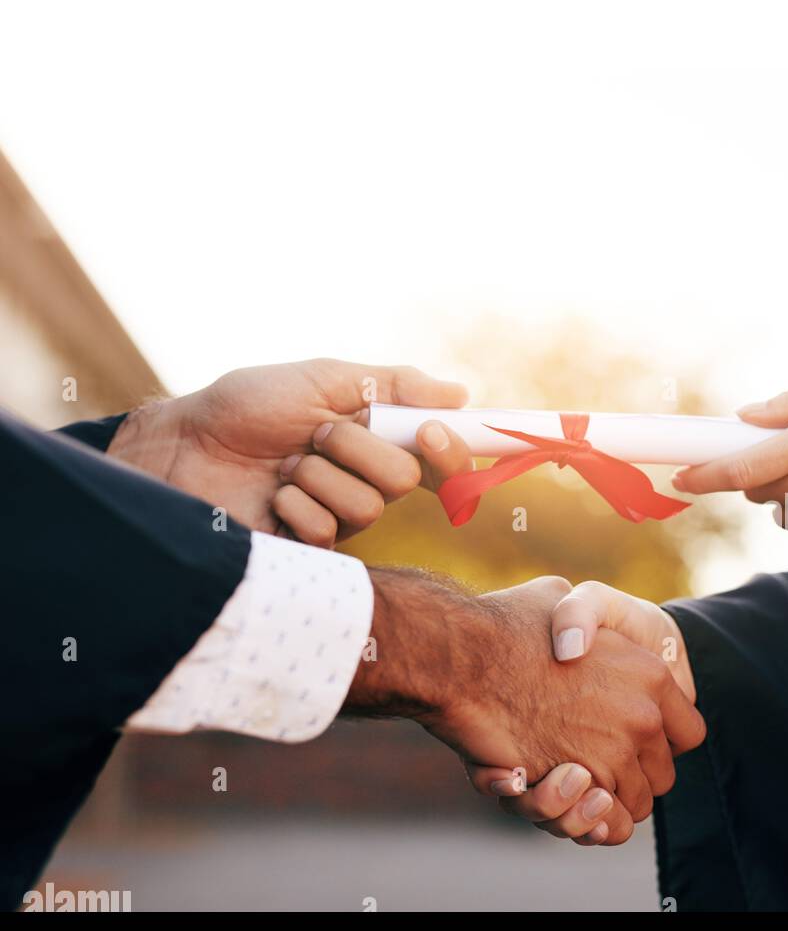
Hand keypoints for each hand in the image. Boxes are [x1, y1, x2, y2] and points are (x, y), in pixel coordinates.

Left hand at [109, 360, 466, 543]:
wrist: (184, 443)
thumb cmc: (247, 406)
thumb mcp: (322, 379)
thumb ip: (392, 384)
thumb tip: (460, 393)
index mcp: (375, 439)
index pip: (440, 458)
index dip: (452, 451)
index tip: (432, 433)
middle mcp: (363, 480)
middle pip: (407, 479)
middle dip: (359, 447)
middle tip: (317, 433)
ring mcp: (335, 517)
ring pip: (367, 507)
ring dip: (319, 475)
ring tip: (284, 465)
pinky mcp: (304, 551)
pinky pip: (327, 534)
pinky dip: (294, 506)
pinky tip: (270, 497)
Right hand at [347, 568, 705, 832]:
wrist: (463, 656)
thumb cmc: (504, 623)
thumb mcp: (558, 598)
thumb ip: (580, 616)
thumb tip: (576, 628)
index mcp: (650, 670)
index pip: (688, 730)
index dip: (660, 738)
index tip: (630, 736)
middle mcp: (643, 715)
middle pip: (662, 774)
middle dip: (633, 776)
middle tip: (593, 765)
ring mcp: (615, 753)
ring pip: (633, 805)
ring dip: (604, 804)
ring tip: (569, 781)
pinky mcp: (580, 786)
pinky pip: (605, 825)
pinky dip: (587, 822)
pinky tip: (560, 792)